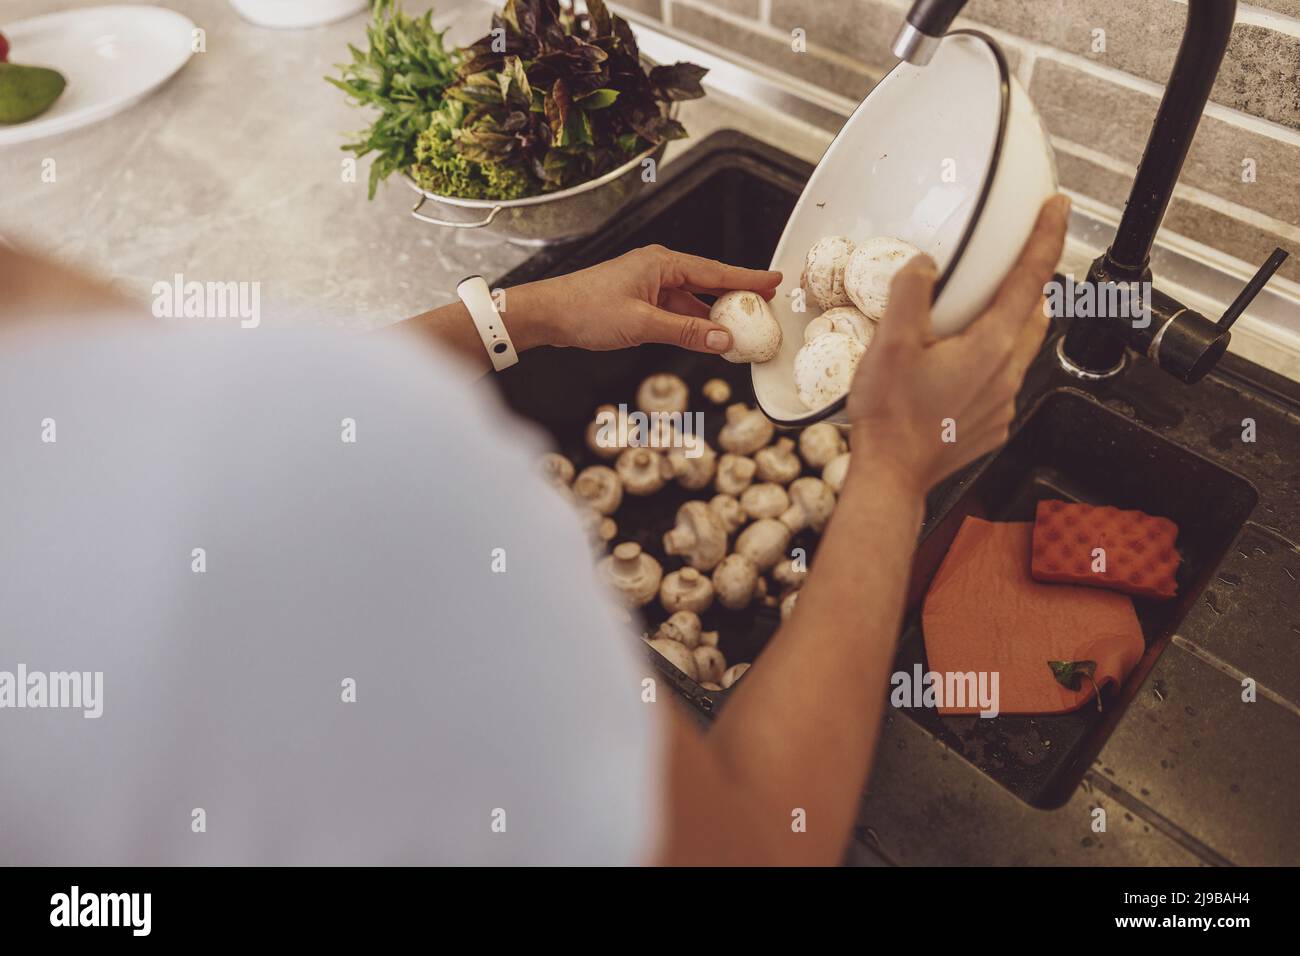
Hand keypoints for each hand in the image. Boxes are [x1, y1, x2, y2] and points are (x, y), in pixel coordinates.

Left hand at [510, 245, 781, 353]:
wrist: (549, 314)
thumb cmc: (586, 309)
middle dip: (737, 295)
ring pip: (693, 301)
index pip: (715, 271)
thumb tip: (721, 339)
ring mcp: (649, 286)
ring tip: (742, 328)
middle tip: (767, 304)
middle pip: (708, 283)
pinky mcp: (640, 302)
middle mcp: (658, 270)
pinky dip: (693, 324)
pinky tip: (706, 337)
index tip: (774, 280)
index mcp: (661, 264)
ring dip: (714, 316)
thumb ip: (684, 332)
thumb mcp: (641, 324)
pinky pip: (677, 312)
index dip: (747, 277)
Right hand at [846, 195, 1069, 492]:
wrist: (892, 476)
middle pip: (1036, 314)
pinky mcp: (991, 425)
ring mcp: (1002, 404)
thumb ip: (910, 294)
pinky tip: (960, 367)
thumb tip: (925, 264)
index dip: (1047, 238)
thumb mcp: (890, 344)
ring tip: (983, 314)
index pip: (1030, 279)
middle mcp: (1006, 374)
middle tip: (1015, 263)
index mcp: (990, 346)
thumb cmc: (891, 418)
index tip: (1057, 209)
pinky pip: (1002, 383)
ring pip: (1021, 350)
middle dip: (1032, 284)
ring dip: (1011, 325)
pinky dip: (992, 363)